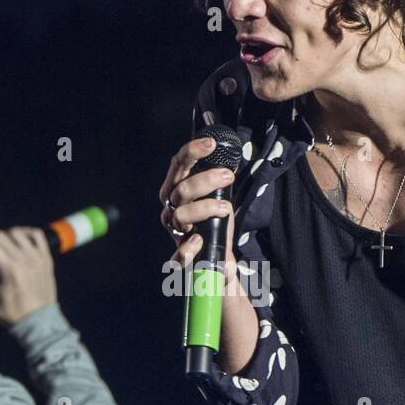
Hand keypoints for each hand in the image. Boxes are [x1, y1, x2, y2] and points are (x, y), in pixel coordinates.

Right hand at [0, 227, 56, 326]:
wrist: (40, 322)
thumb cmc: (15, 315)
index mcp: (10, 270)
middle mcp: (24, 260)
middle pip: (1, 235)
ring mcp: (37, 257)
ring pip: (18, 232)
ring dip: (7, 235)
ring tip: (3, 244)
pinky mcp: (47, 258)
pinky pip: (37, 235)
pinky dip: (27, 232)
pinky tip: (20, 239)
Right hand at [159, 136, 236, 274]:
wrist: (216, 261)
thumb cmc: (215, 224)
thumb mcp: (218, 198)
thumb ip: (218, 181)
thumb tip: (232, 159)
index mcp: (177, 191)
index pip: (178, 166)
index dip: (192, 152)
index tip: (211, 143)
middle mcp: (172, 209)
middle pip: (181, 189)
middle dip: (205, 180)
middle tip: (228, 176)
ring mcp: (175, 231)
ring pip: (181, 214)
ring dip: (205, 208)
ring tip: (226, 209)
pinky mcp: (181, 256)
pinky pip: (178, 253)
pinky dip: (187, 247)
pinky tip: (199, 240)